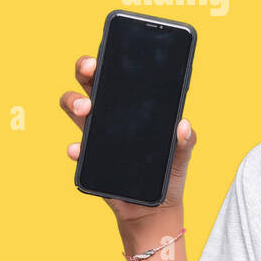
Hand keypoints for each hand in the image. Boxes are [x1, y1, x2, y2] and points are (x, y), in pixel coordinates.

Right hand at [62, 55, 196, 228]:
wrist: (154, 209)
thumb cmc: (167, 174)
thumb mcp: (182, 155)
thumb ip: (186, 141)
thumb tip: (184, 126)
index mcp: (132, 108)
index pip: (117, 77)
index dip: (110, 60)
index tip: (108, 52)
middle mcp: (110, 117)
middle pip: (89, 84)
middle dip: (85, 70)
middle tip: (92, 70)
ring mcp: (96, 137)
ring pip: (75, 109)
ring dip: (74, 103)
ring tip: (87, 110)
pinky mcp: (89, 161)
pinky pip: (76, 150)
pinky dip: (76, 148)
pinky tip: (79, 150)